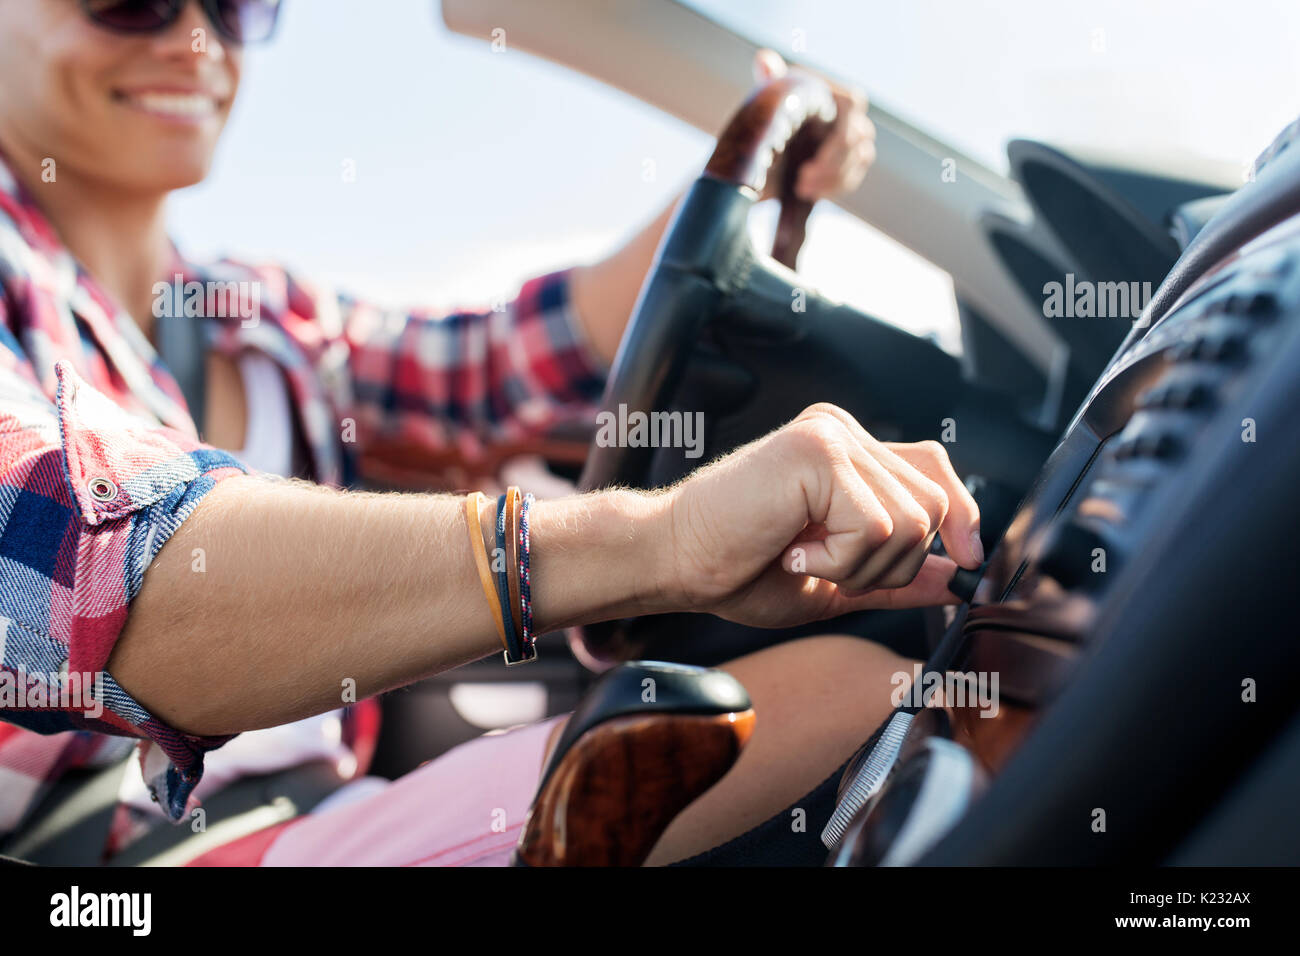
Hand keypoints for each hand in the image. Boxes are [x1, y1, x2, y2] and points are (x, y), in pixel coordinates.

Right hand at [655, 404, 980, 628]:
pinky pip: (875, 527)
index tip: (966, 564)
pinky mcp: (818, 453)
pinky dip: (839, 561)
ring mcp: (830, 436)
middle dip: (896, 563)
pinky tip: (792, 550)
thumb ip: (896, 575)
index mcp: (845, 451)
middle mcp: (842, 432)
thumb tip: (957, 580)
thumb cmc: (735, 567)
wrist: (672, 560)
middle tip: (830, 569)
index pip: (934, 469)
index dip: (962, 517)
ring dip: (863, 565)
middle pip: (934, 504)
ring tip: (805, 557)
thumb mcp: (835, 580)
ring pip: (912, 521)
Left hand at [753, 48, 875, 202]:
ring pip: (860, 158)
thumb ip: (769, 81)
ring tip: (801, 188)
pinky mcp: (849, 166)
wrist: (763, 155)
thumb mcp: (766, 104)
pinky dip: (834, 188)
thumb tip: (764, 59)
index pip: (853, 102)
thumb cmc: (767, 122)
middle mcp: (848, 115)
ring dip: (831, 178)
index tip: (816, 143)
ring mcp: (853, 142)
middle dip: (832, 161)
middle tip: (802, 177)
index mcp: (829, 94)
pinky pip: (853, 177)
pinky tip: (811, 194)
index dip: (841, 122)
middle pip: (858, 136)